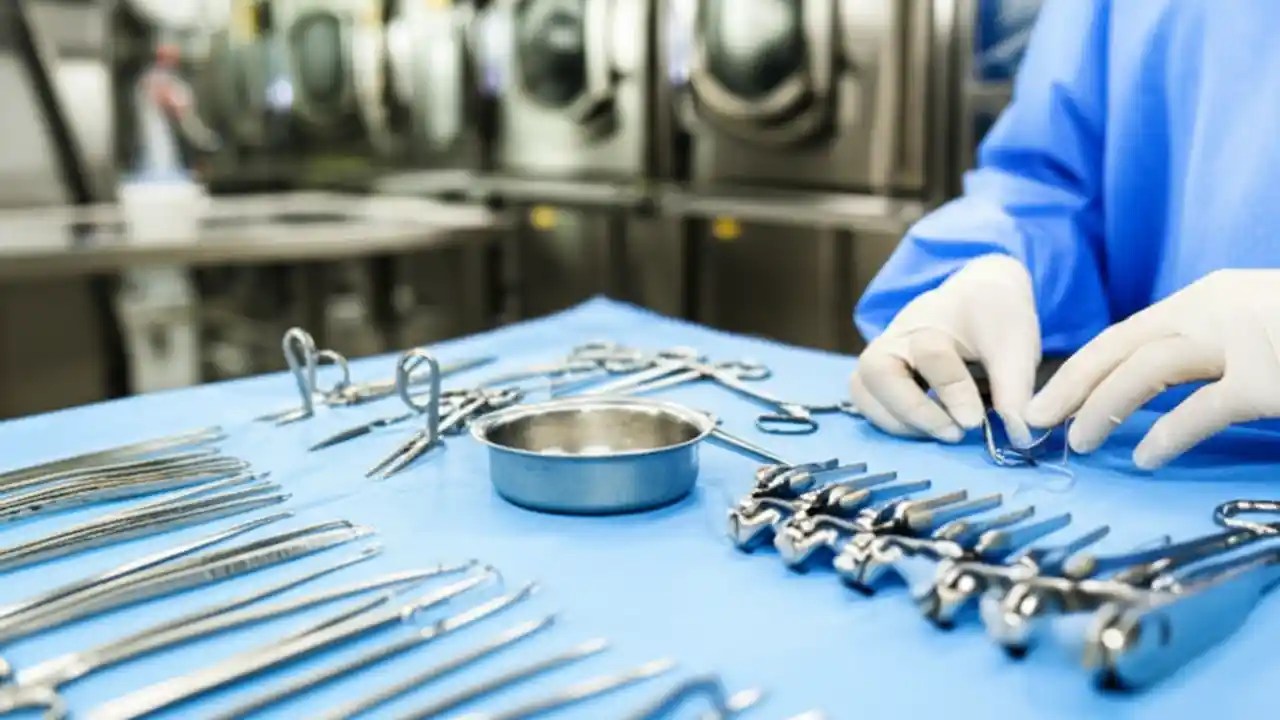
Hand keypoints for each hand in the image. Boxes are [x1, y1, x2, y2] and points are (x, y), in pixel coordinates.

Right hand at [850, 254, 1041, 444]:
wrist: (976, 297)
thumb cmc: (994, 319)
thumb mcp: (1015, 346)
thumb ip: (1015, 390)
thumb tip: (1018, 437)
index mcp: (932, 321)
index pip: (932, 355)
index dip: (954, 392)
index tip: (975, 421)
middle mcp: (895, 337)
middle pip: (877, 372)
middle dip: (913, 410)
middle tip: (953, 432)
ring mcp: (879, 354)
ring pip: (863, 390)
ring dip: (898, 421)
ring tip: (942, 433)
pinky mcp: (875, 375)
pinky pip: (865, 401)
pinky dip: (889, 421)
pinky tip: (925, 429)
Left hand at [1025, 270, 1279, 468]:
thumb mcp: (1254, 321)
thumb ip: (1210, 342)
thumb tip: (1170, 375)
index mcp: (1207, 298)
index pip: (1126, 334)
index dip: (1081, 369)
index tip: (1048, 397)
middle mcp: (1214, 310)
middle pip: (1120, 347)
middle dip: (1070, 384)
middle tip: (1036, 418)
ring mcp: (1239, 340)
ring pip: (1147, 371)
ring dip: (1102, 407)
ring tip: (1078, 443)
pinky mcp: (1265, 379)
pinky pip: (1201, 409)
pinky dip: (1166, 434)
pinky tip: (1144, 457)